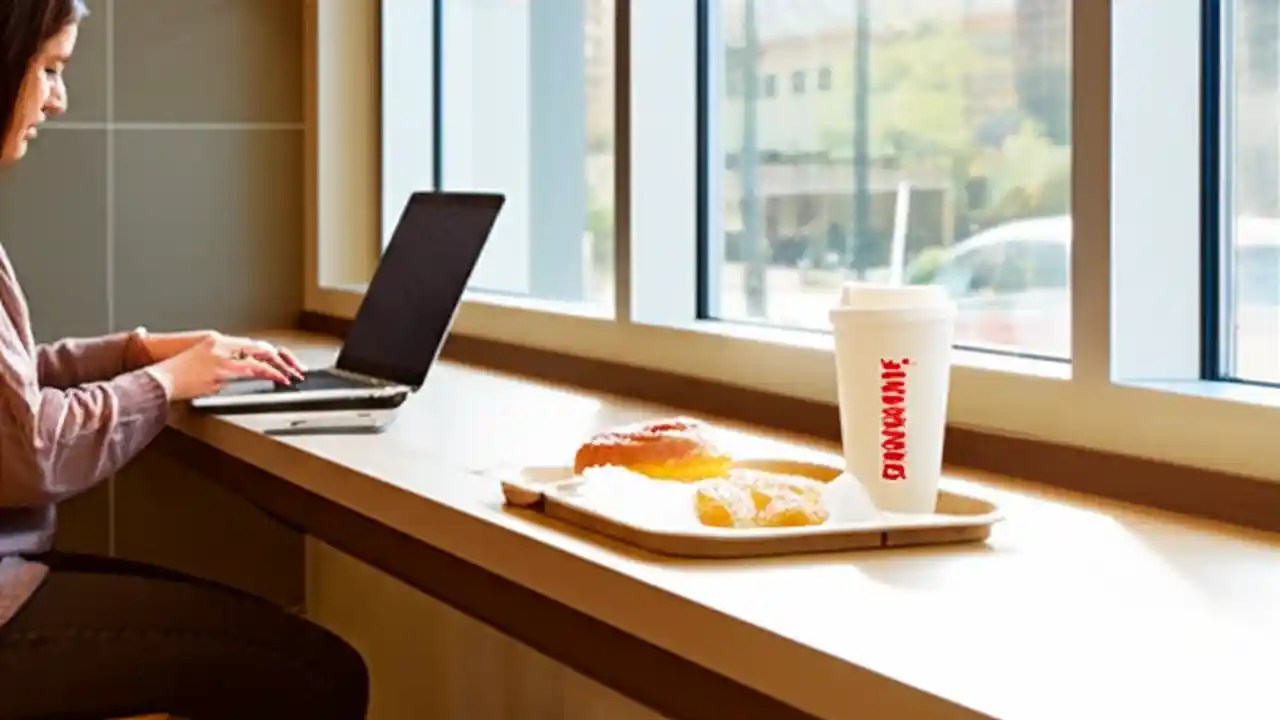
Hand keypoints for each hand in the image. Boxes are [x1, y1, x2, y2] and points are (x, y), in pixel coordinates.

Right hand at [147, 336, 303, 400]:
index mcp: (217, 341)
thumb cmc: (179, 372)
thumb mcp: (204, 359)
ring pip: (256, 363)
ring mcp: (221, 363)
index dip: (270, 352)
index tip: (282, 360)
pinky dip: (261, 378)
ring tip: (288, 377)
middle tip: (294, 370)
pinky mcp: (218, 377)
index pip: (251, 344)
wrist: (160, 380)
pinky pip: (243, 377)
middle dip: (279, 360)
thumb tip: (241, 371)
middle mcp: (221, 348)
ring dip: (275, 371)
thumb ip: (225, 362)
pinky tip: (273, 381)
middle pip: (258, 350)